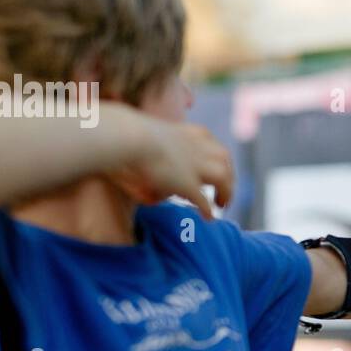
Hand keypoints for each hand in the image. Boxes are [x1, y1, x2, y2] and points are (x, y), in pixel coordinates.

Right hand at [110, 120, 233, 217]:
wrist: (126, 136)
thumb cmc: (123, 133)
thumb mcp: (142, 136)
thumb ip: (149, 145)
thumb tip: (141, 150)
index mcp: (187, 131)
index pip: (210, 142)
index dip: (215, 156)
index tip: (215, 165)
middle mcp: (198, 146)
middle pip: (224, 159)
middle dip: (228, 174)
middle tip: (223, 188)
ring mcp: (195, 165)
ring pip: (223, 178)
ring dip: (226, 191)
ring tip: (222, 204)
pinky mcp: (188, 183)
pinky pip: (204, 200)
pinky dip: (208, 209)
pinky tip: (208, 218)